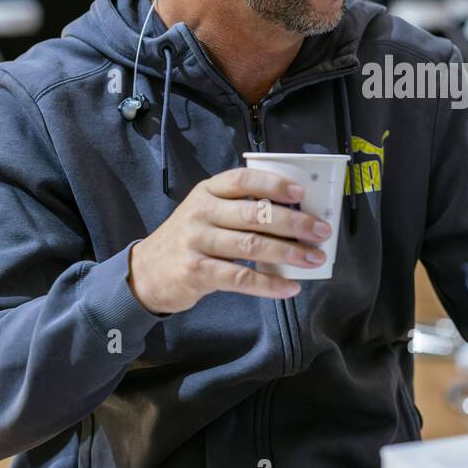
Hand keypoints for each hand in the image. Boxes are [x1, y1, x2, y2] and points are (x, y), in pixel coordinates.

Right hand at [127, 168, 332, 314]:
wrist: (146, 272)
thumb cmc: (190, 239)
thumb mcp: (206, 213)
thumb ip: (240, 209)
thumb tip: (296, 216)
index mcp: (207, 192)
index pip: (242, 181)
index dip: (273, 184)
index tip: (301, 194)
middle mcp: (200, 212)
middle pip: (254, 214)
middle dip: (294, 223)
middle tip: (321, 231)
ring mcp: (196, 242)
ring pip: (252, 245)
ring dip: (289, 253)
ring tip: (315, 258)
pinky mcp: (196, 272)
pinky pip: (241, 277)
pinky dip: (270, 284)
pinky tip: (290, 287)